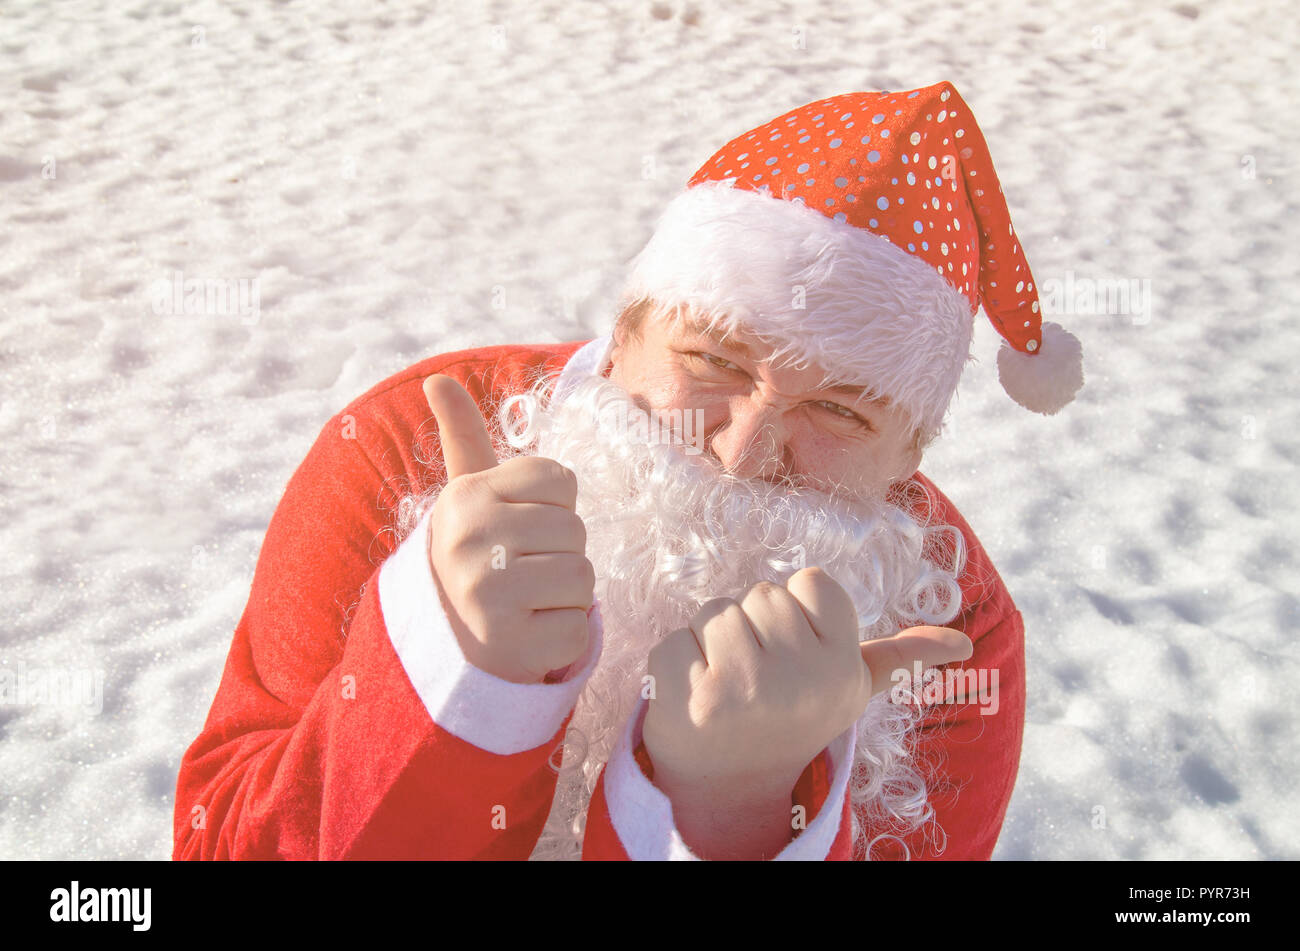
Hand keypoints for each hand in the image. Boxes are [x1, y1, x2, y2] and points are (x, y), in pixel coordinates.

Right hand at [422, 375, 593, 683]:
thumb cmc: (474, 559)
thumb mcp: (467, 497)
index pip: (560, 480)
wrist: (443, 649)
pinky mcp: (512, 647)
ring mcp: (488, 596)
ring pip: (583, 578)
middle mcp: (470, 540)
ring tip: (524, 605)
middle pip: (576, 530)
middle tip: (521, 575)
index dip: (553, 508)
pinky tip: (526, 637)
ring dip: (565, 598)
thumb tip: (436, 379)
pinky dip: (563, 639)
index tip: (518, 531)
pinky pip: (579, 629)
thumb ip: (462, 437)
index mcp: (465, 497)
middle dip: (561, 556)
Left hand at [644, 567, 973, 801]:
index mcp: (843, 668)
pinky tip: (692, 700)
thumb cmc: (793, 718)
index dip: (799, 614)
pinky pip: (672, 640)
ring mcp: (743, 690)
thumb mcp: (849, 690)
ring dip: (710, 643)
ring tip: (727, 687)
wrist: (734, 789)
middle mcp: (800, 679)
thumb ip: (899, 659)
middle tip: (759, 679)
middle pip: (760, 595)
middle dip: (753, 628)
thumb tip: (960, 645)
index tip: (799, 657)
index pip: (811, 581)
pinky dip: (673, 664)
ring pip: (714, 611)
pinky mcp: (689, 698)